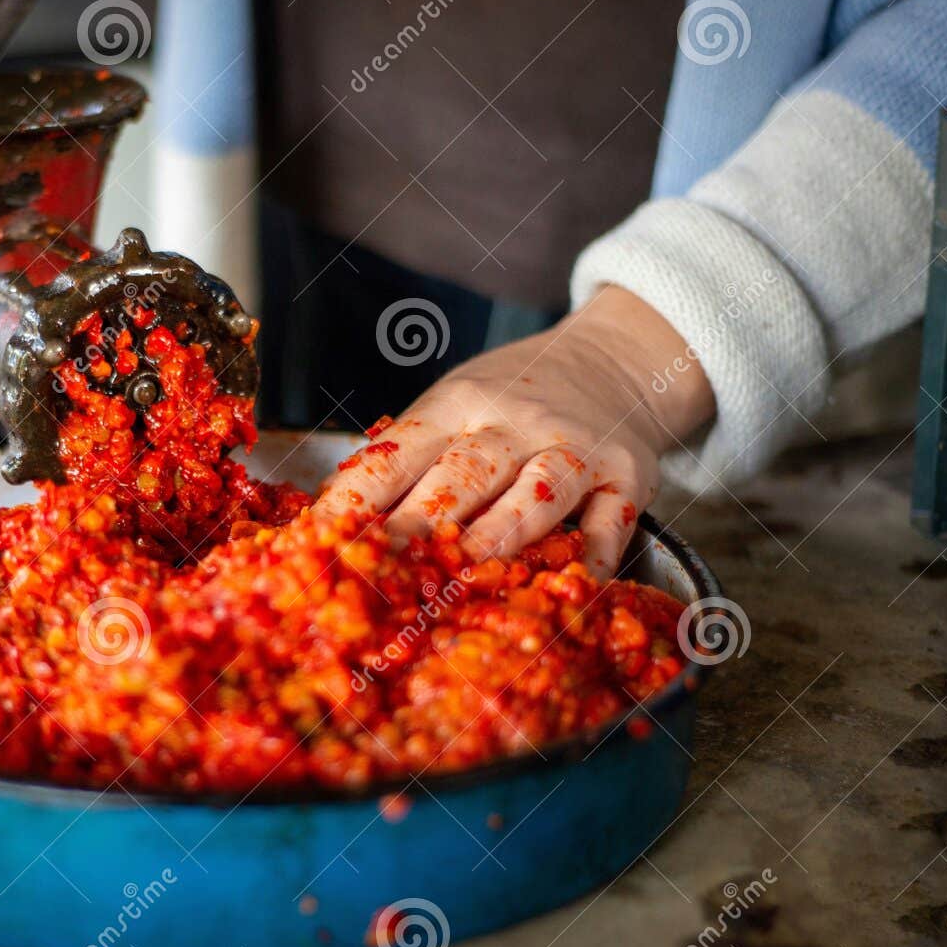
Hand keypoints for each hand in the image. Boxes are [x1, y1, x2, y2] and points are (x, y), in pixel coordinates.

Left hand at [313, 285, 714, 576]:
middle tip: (382, 571)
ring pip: (537, 490)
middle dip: (420, 524)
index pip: (396, 454)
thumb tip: (331, 532)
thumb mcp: (451, 407)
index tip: (321, 543)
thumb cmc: (508, 399)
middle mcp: (511, 423)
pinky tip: (571, 586)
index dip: (357, 500)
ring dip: (502, 532)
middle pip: (462, 474)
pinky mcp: (625, 475)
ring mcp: (572, 447)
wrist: (610, 359)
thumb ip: (408, 461)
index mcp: (452, 407)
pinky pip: (608, 518)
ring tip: (467, 573)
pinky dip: (592, 554)